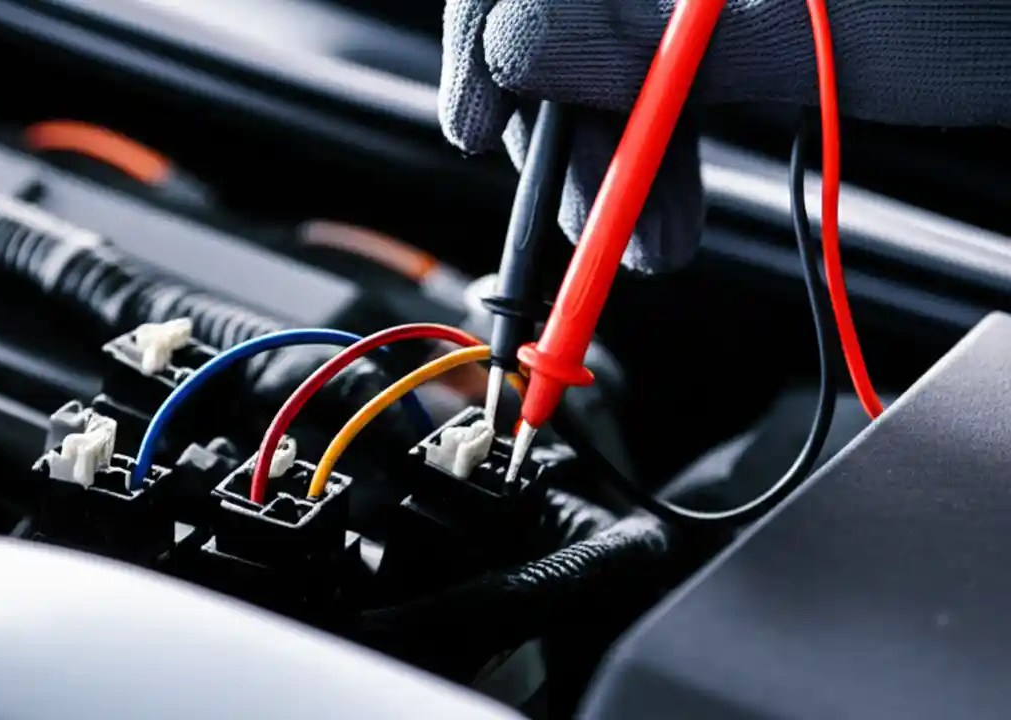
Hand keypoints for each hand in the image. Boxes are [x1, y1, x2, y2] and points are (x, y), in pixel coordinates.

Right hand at [441, 0, 1010, 272]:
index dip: (483, 47)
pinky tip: (664, 208)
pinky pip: (652, 86)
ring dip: (613, 172)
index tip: (475, 132)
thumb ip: (644, 44)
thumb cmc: (987, 13)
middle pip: (555, 27)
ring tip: (651, 246)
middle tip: (599, 231)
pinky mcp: (727, 26)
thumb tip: (509, 51)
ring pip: (603, 71)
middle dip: (571, 141)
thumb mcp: (801, 34)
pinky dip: (650, 157)